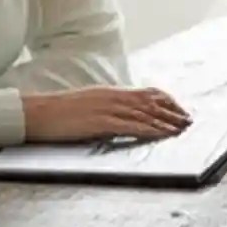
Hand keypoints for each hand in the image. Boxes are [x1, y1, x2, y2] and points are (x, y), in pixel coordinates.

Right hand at [21, 87, 191, 142]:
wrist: (38, 112)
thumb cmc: (59, 112)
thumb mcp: (88, 105)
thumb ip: (107, 108)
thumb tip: (124, 116)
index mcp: (110, 91)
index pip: (146, 92)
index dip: (167, 101)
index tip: (180, 109)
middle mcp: (113, 96)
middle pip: (151, 102)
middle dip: (172, 112)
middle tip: (188, 121)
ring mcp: (107, 108)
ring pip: (145, 113)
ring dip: (166, 122)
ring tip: (181, 130)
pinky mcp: (101, 121)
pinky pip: (131, 125)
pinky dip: (150, 130)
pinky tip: (161, 135)